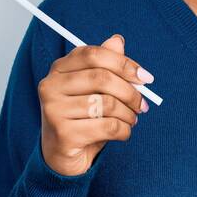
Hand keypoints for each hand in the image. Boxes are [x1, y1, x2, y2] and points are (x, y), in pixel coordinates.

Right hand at [38, 34, 150, 176]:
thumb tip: (117, 40)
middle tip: (143, 104)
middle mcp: (51, 86)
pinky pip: (107, 126)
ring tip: (131, 120)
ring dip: (128, 114)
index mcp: (59, 69)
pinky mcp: (63, 134)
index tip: (146, 78)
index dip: (124, 63)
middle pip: (102, 78)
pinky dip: (124, 130)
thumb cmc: (82, 117)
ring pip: (107, 104)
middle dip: (130, 92)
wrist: (62, 155)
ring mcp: (54, 110)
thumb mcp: (94, 90)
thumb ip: (106, 65)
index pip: (94, 54)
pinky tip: (123, 133)